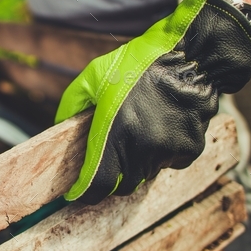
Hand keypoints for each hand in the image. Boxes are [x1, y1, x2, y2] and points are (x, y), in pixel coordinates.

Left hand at [56, 0, 250, 203]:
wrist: (190, 55)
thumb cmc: (137, 64)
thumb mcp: (93, 76)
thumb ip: (72, 105)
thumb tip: (61, 128)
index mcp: (115, 135)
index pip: (97, 185)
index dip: (85, 194)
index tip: (77, 194)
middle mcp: (142, 150)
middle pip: (122, 186)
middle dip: (111, 179)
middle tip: (107, 161)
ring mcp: (168, 152)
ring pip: (146, 174)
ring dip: (137, 164)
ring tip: (138, 133)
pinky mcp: (189, 150)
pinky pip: (169, 163)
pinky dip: (161, 154)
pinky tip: (161, 127)